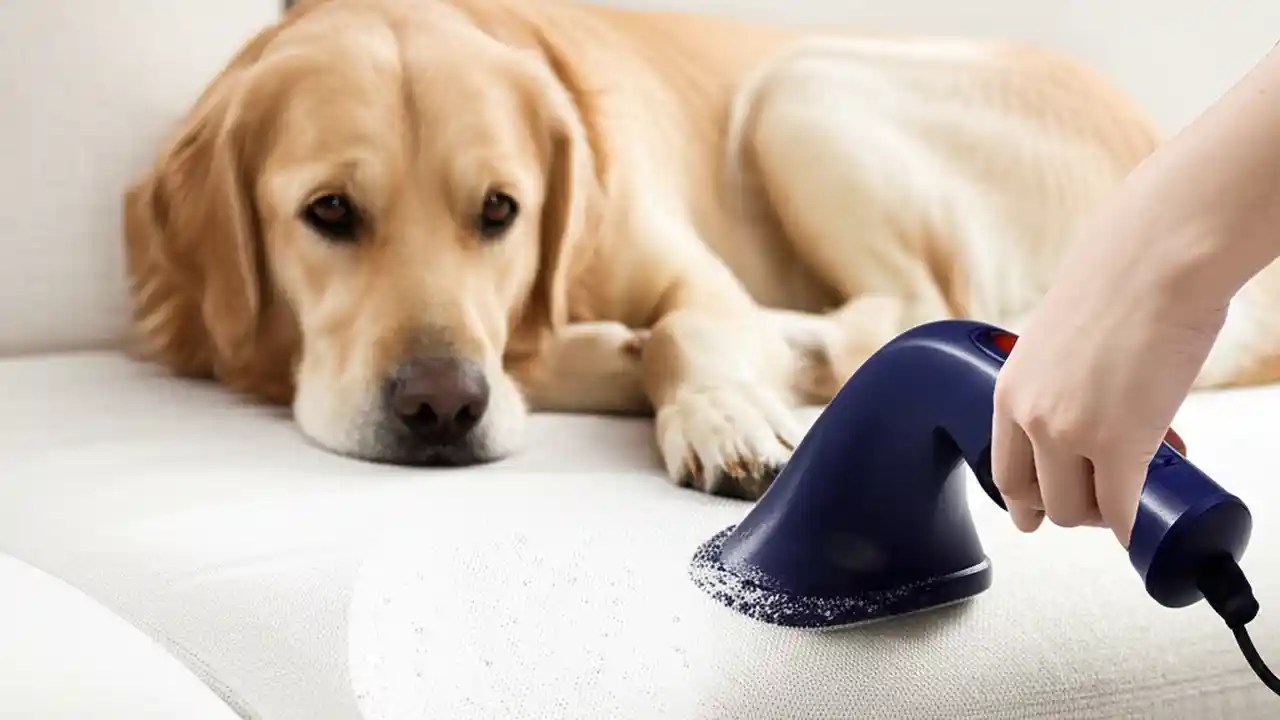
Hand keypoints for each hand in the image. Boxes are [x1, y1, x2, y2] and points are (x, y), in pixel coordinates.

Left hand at [990, 209, 1226, 546]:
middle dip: (1067, 509)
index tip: (1040, 506)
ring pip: (1073, 511)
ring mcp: (1072, 433)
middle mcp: (1031, 416)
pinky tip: (1142, 526)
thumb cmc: (1121, 282)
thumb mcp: (1061, 341)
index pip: (1004, 468)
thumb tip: (1091, 404)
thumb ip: (1061, 381)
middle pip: (1034, 499)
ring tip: (1126, 497)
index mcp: (1011, 389)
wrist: (1156, 258)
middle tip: (1100, 501)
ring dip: (1101, 515)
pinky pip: (1121, 510)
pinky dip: (1131, 526)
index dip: (1026, 496)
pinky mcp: (1121, 443)